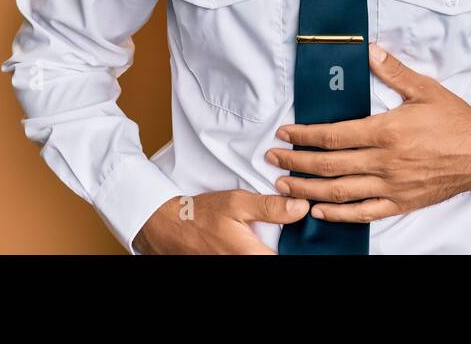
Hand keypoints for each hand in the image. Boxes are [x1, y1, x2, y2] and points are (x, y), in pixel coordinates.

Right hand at [132, 190, 310, 254]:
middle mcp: (244, 266)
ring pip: (263, 260)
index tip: (300, 236)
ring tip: (264, 235)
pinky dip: (255, 251)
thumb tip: (302, 207)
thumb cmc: (201, 215)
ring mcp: (234, 269)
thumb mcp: (237, 202)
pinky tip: (253, 241)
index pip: (286, 258)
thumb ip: (271, 208)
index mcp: (252, 256)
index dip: (297, 247)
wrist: (168, 228)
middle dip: (281, 247)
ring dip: (268, 248)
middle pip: (274, 259)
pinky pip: (251, 260)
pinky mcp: (227, 266)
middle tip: (282, 232)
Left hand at [264, 42, 470, 223]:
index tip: (285, 134)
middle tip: (273, 159)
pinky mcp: (401, 202)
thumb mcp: (424, 89)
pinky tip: (319, 211)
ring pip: (339, 193)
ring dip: (308, 190)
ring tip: (285, 185)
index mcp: (386, 132)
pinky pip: (363, 213)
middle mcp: (384, 162)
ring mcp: (391, 186)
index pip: (333, 136)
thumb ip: (392, 71)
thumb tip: (368, 51)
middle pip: (328, 166)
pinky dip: (338, 215)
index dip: (304, 136)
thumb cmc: (455, 121)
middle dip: (296, 163)